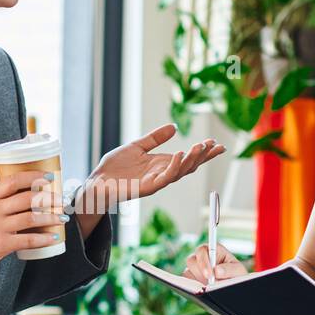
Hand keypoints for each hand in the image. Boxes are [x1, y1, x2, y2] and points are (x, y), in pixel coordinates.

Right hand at [0, 170, 65, 289]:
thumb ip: (1, 207)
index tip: (48, 177)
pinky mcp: (2, 244)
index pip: (13, 180)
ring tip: (63, 218)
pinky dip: (44, 238)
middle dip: (49, 198)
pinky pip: (29, 239)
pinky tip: (53, 238)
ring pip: (32, 217)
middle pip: (27, 198)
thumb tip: (26, 203)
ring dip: (51, 217)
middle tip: (62, 200)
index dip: (33, 176)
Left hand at [78, 123, 224, 212]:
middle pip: (189, 166)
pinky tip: (179, 154)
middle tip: (217, 146)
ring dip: (192, 159)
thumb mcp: (137, 146)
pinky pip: (164, 178)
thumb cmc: (115, 167)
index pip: (187, 158)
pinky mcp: (146, 188)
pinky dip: (173, 166)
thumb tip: (174, 127)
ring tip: (201, 146)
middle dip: (203, 156)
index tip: (216, 142)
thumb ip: (155, 138)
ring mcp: (155, 182)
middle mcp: (162, 174)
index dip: (202, 152)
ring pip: (179, 172)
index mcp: (161, 164)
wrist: (98, 181)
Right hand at [184, 243, 247, 286]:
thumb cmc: (236, 275)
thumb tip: (217, 271)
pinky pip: (186, 284)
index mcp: (213, 250)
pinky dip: (194, 289)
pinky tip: (204, 293)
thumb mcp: (238, 271)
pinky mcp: (191, 281)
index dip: (203, 261)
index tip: (209, 274)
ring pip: (187, 273)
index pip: (202, 250)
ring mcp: (195, 270)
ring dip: (197, 282)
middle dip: (199, 273)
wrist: (234, 287)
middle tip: (209, 284)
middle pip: (191, 261)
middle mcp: (201, 258)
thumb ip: (229, 269)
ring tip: (209, 290)